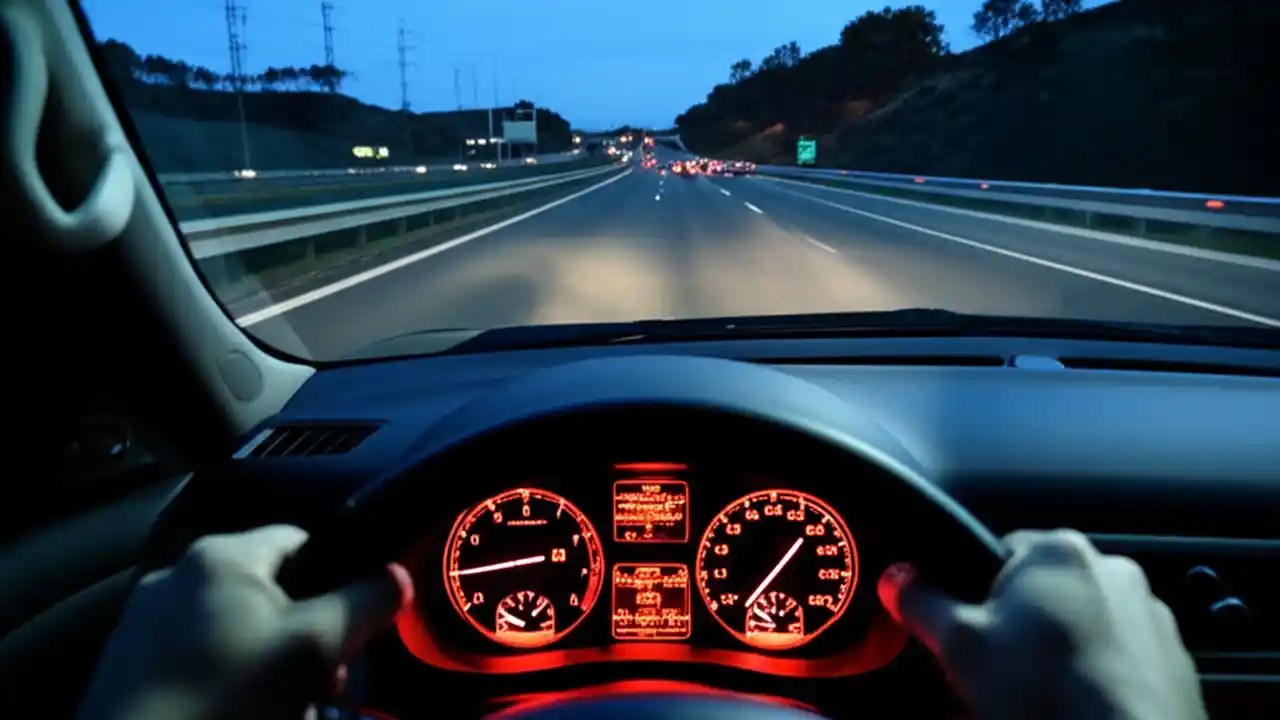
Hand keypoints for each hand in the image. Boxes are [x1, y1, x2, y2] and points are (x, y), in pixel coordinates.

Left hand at [78, 525, 412, 719]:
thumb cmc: (230, 694)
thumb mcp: (314, 647)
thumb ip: (364, 603)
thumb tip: (399, 576)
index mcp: (220, 555)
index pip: (302, 542)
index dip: (338, 582)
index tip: (348, 632)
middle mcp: (175, 576)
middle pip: (271, 594)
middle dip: (304, 637)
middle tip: (321, 683)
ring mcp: (144, 623)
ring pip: (237, 631)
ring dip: (269, 664)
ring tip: (283, 705)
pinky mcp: (128, 667)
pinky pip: (200, 660)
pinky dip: (227, 681)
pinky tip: (239, 710)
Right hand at [878, 529, 1206, 719]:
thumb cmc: (1045, 691)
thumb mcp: (961, 644)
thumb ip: (923, 604)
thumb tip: (898, 581)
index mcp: (1059, 550)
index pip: (1000, 553)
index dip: (976, 597)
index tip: (971, 634)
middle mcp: (1115, 570)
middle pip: (1043, 593)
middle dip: (1020, 629)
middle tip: (999, 672)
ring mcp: (1153, 617)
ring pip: (1083, 628)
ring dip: (1060, 654)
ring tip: (1040, 697)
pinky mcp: (1176, 663)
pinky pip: (1120, 661)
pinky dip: (1098, 679)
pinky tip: (1078, 707)